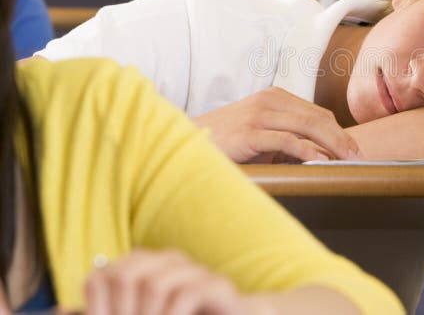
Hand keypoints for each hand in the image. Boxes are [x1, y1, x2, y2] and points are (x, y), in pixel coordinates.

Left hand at [84, 249, 244, 314]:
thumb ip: (103, 312)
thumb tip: (58, 312)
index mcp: (146, 265)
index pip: (105, 275)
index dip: (99, 306)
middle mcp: (168, 261)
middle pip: (126, 273)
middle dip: (122, 313)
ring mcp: (194, 269)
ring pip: (153, 283)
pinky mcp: (217, 284)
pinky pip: (185, 295)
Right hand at [193, 87, 360, 162]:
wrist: (188, 142)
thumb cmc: (228, 143)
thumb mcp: (262, 136)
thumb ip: (288, 138)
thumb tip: (322, 155)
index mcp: (276, 98)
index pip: (318, 114)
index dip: (339, 132)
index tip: (354, 151)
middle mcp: (270, 101)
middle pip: (318, 118)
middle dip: (343, 139)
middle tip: (360, 158)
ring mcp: (259, 114)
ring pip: (308, 127)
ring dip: (333, 145)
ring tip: (349, 161)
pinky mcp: (250, 132)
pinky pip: (287, 140)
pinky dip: (308, 151)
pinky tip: (321, 162)